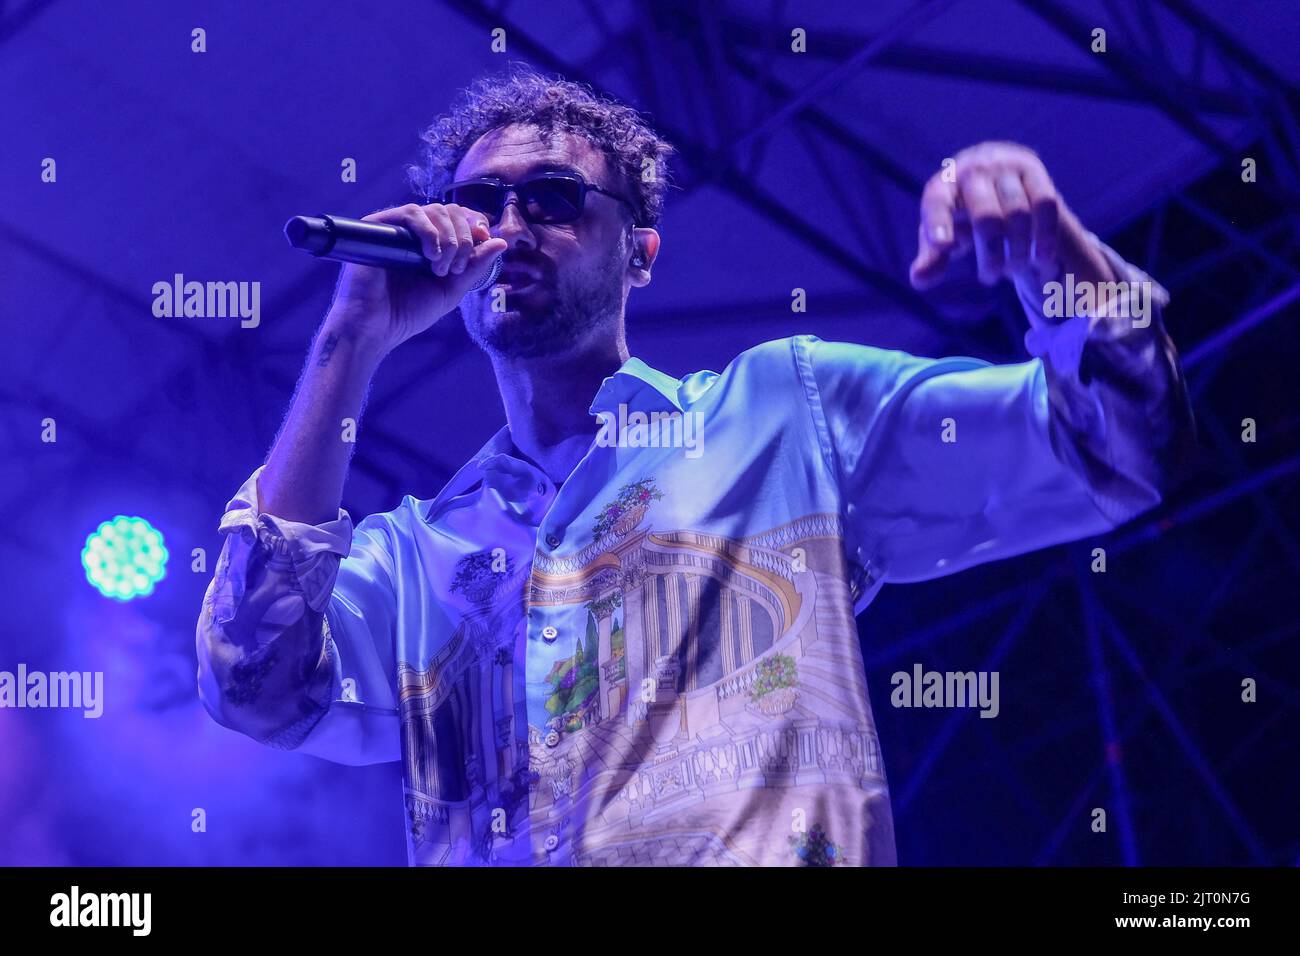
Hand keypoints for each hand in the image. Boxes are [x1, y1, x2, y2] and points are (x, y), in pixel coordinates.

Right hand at [326, 202, 506, 356]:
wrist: (376, 326)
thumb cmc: (408, 312)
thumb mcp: (452, 290)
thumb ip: (475, 266)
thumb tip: (501, 241)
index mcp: (434, 244)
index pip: (460, 217)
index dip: (476, 223)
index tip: (485, 240)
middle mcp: (416, 233)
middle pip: (451, 211)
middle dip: (464, 237)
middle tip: (456, 267)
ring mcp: (398, 229)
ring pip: (434, 210)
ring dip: (449, 238)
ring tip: (440, 268)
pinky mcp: (379, 227)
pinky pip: (410, 212)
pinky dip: (428, 231)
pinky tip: (430, 255)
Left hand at [909, 141, 1112, 292]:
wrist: (995, 178)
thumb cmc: (960, 215)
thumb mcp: (943, 235)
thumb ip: (932, 257)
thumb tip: (919, 279)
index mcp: (942, 185)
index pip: (936, 203)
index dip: (938, 223)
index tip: (943, 245)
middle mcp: (973, 170)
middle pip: (987, 217)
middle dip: (992, 255)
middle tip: (989, 278)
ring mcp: (1005, 166)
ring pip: (1018, 214)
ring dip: (1018, 251)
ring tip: (1012, 270)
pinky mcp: (1033, 170)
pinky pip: (1045, 204)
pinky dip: (1044, 236)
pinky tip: (1040, 259)